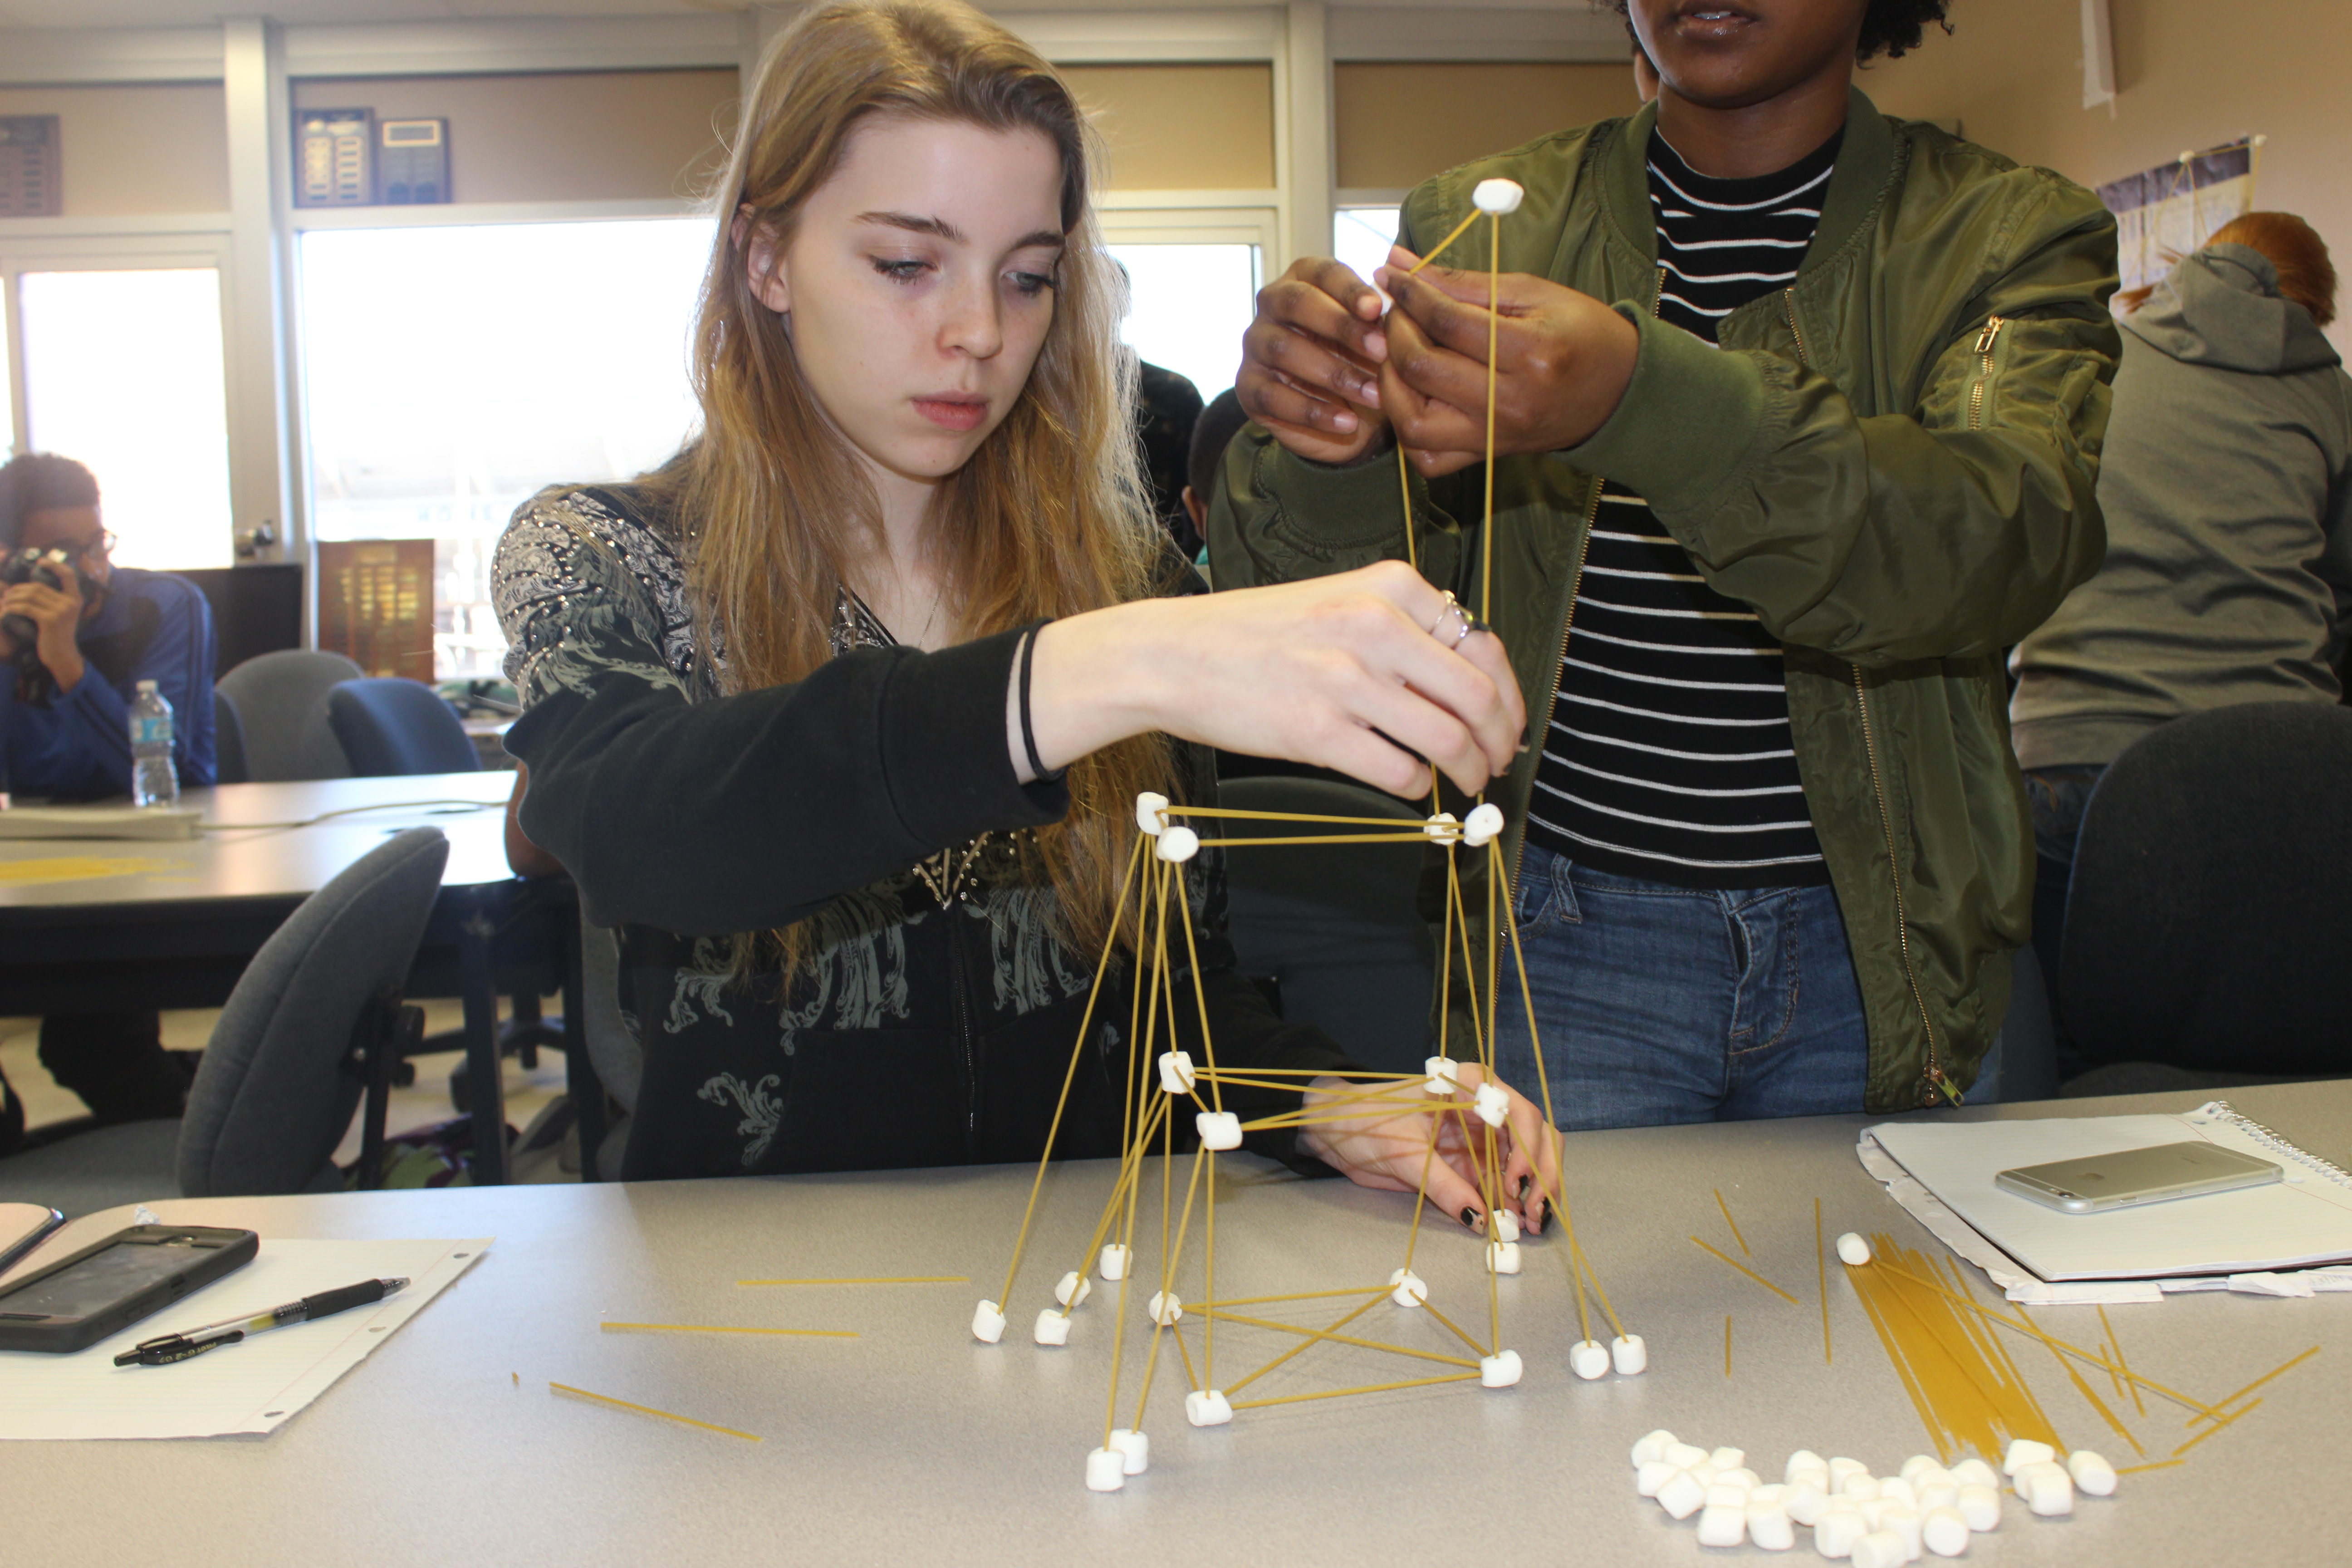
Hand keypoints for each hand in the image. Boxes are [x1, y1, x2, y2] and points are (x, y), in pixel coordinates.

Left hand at [0, 574, 86, 691]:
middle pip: (38, 586)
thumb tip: (33, 588)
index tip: (40, 561)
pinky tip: (7, 610)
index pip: (68, 574)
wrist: (62, 656)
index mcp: (76, 599)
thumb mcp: (62, 615)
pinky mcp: (50, 620)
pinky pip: (26, 608)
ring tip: (5, 602)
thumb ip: (55, 601)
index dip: (54, 565)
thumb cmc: (58, 636)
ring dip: (13, 597)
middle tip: (7, 594)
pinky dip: (13, 607)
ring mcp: (61, 611)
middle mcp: (70, 602)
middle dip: (18, 589)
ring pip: (30, 595)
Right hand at [1026, 560, 1527, 798]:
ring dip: (1470, 772)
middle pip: (1479, 697)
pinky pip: (1399, 772)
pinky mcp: (1318, 732)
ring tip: (1468, 784)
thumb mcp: (1338, 600)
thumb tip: (1467, 682)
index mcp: (1389, 587)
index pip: (1483, 645)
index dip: (1509, 696)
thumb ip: (1401, 629)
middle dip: (1501, 741)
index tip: (1507, 723)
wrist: (1173, 654)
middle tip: (1499, 762)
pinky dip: (1417, 787)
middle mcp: (1375, 626)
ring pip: (1448, 740)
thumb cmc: (1255, 633)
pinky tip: (1411, 785)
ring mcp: (1347, 680)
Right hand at [1236, 257, 1394, 465]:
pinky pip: (1275, 397)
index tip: (1378, 310)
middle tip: (1381, 351)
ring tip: (1374, 394)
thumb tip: (1396, 304)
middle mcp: (1272, 305)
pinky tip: (1347, 423)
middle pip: (1296, 302)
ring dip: (1334, 373)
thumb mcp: (1378, 337)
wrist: (1348, 415)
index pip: (1323, 273)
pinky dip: (1314, 412)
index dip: (1350, 290)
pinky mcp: (1249, 386)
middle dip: (1341, 325)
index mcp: (1305, 279)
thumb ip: (1382, 318)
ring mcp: (1255, 345)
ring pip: (1285, 349)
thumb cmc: (1363, 361)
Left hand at [1299, 1063, 1559, 1235]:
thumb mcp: (1404, 1155)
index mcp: (1470, 1087)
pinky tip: (1513, 1224)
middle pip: (1535, 1137)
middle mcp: (1484, 1109)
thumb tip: (1479, 1219)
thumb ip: (1444, 1186)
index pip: (1519, 1113)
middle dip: (1542, 1173)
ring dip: (1532, 1192)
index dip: (1528, 1148)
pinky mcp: (1470, 1162)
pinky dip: (1510, 1202)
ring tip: (1528, 1225)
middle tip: (1536, 1212)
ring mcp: (1480, 1137)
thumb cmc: (1365, 1123)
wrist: (1336, 1130)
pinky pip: (1500, 1182)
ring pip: (1524, 1162)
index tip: (1515, 1181)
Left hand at [1373, 245, 1640, 478]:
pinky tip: (1411, 395)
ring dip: (1391, 385)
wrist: (1618, 389)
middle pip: (1422, 369)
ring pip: (1414, 423)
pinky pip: (1428, 457)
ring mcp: (1496, 436)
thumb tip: (1400, 263)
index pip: (1448, 322)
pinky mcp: (1487, 454)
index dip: (1411, 294)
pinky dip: (1407, 429)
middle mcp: (1511, 402)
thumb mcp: (1532, 293)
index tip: (1394, 276)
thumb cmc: (1580, 332)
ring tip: (1397, 354)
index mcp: (1531, 353)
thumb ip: (1462, 282)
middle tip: (1396, 313)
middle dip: (1395, 333)